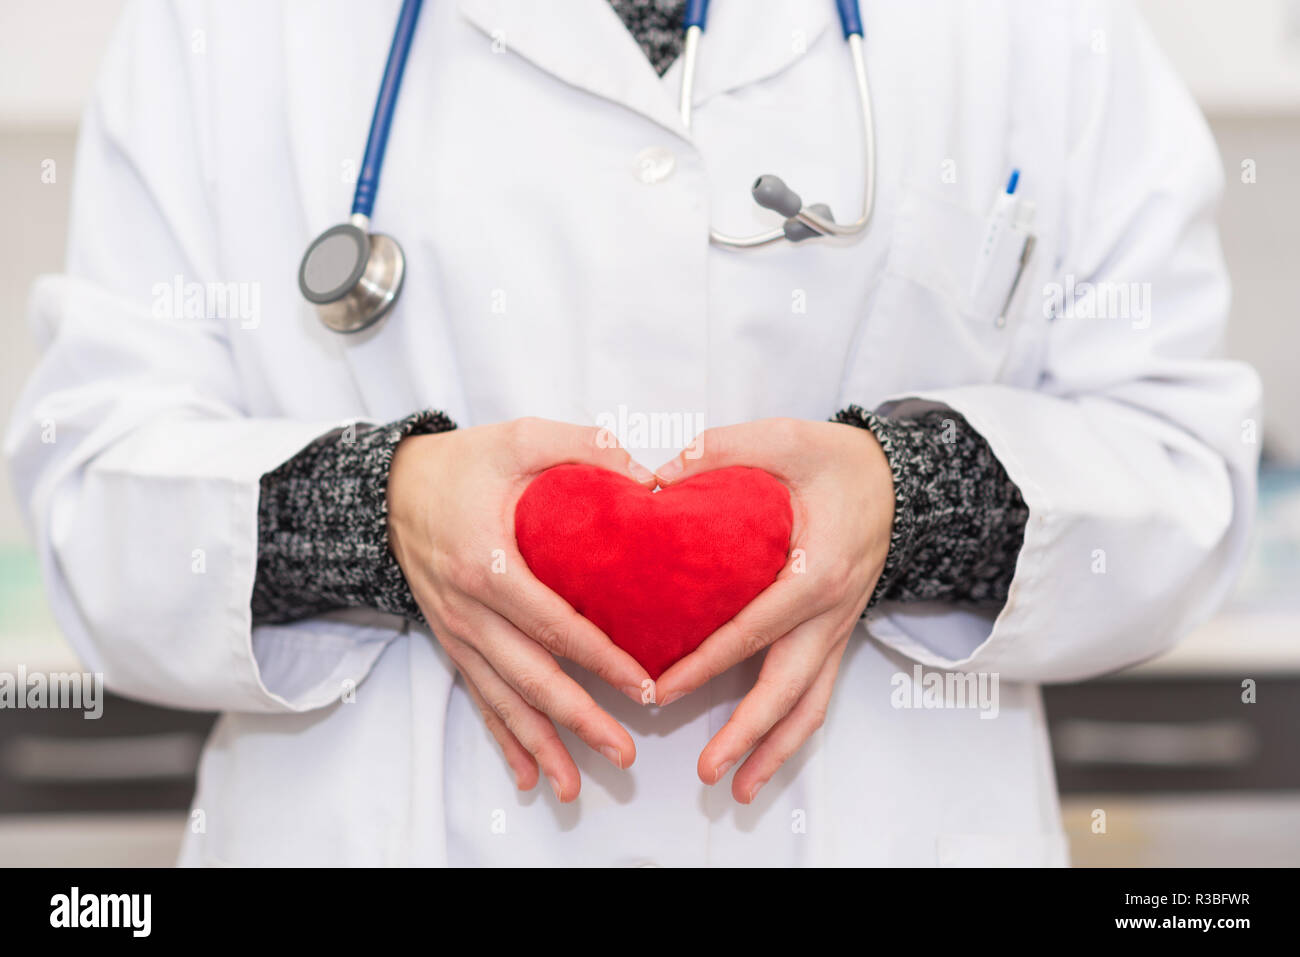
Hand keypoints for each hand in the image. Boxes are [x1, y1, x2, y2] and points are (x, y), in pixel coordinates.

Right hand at [388, 417, 656, 801]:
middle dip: (578, 720)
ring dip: (539, 744)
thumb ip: (586, 448)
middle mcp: (467, 608)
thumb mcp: (521, 437)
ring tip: (574, 786)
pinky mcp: (452, 639)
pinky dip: (502, 737)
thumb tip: (651, 478)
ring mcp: (456, 630)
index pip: (554, 623)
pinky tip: (526, 773)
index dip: (600, 658)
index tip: (645, 686)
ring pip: (502, 699)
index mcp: (488, 562)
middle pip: (529, 676)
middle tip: (623, 754)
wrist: (390, 486)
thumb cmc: (463, 462)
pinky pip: (479, 696)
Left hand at [652, 418, 893, 802]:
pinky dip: (792, 730)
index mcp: (816, 570)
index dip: (706, 664)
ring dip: (775, 750)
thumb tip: (655, 478)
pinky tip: (764, 754)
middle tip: (707, 769)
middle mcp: (831, 611)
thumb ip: (719, 451)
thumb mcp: (784, 438)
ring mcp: (837, 629)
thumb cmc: (837, 460)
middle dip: (747, 734)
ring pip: (810, 705)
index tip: (662, 690)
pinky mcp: (834, 635)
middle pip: (789, 689)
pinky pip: (816, 693)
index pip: (753, 629)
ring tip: (739, 789)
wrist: (898, 480)